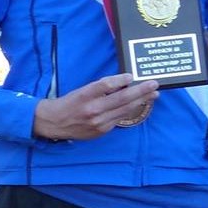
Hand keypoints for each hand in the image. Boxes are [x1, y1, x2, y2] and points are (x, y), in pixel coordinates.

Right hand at [32, 74, 159, 139]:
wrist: (53, 123)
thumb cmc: (70, 103)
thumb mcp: (82, 90)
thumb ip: (101, 88)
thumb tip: (125, 82)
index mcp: (84, 96)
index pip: (105, 85)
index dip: (120, 80)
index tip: (131, 75)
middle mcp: (92, 109)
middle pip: (121, 99)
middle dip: (141, 91)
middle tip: (154, 84)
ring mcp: (98, 122)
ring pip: (124, 110)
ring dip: (141, 101)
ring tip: (154, 94)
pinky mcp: (101, 131)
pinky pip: (119, 118)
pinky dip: (130, 110)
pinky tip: (139, 104)